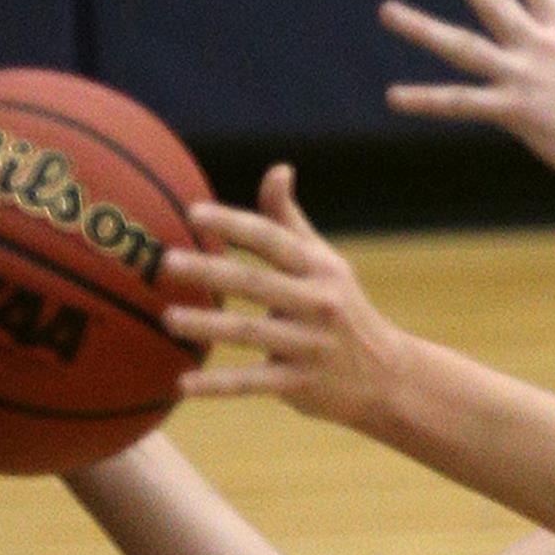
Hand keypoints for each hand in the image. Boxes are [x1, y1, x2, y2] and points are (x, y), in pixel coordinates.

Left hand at [160, 164, 415, 432]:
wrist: (388, 377)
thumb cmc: (342, 309)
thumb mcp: (325, 264)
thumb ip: (290, 221)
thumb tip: (278, 169)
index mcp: (320, 269)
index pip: (272, 240)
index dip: (233, 225)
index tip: (192, 213)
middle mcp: (319, 303)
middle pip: (257, 283)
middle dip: (211, 271)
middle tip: (166, 263)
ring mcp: (311, 345)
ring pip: (251, 332)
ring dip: (207, 326)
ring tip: (167, 318)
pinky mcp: (302, 384)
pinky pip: (254, 383)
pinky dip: (218, 385)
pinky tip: (182, 385)